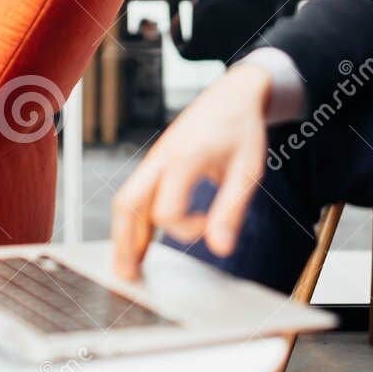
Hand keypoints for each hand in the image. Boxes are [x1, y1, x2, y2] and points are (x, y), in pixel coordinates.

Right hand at [111, 64, 271, 279]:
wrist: (233, 94)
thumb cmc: (242, 129)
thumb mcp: (248, 170)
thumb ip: (232, 210)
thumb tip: (220, 249)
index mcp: (184, 157)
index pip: (166, 209)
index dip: (185, 229)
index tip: (209, 226)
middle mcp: (161, 157)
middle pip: (127, 203)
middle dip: (124, 242)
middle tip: (127, 277)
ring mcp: (154, 159)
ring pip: (126, 200)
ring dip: (124, 234)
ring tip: (127, 268)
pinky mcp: (155, 163)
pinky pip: (136, 194)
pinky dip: (133, 221)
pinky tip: (138, 244)